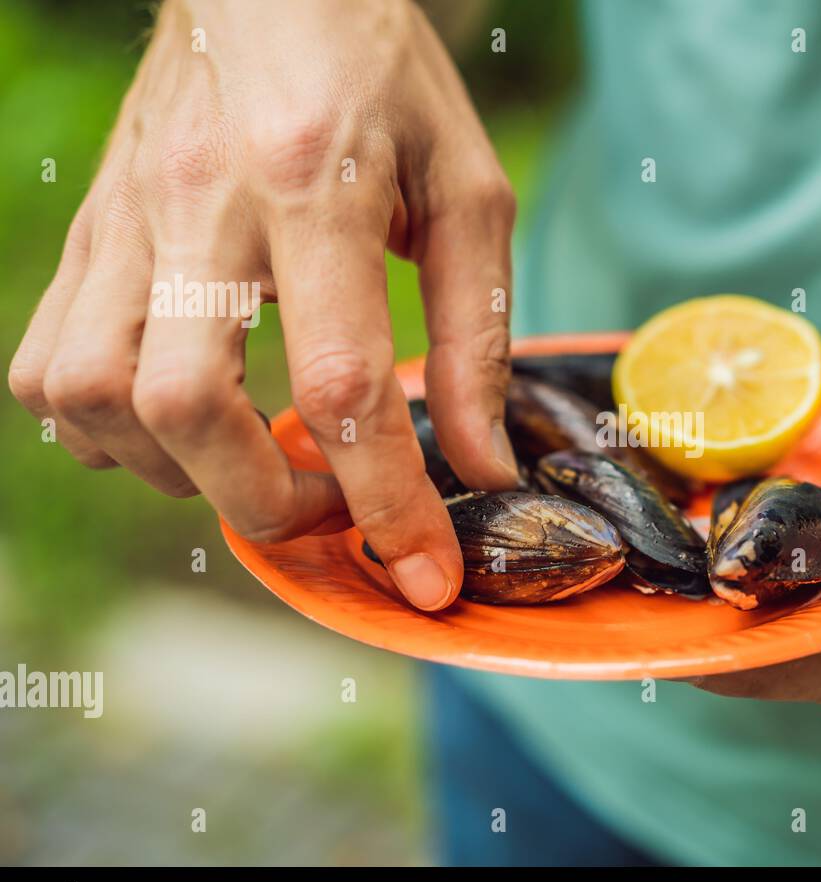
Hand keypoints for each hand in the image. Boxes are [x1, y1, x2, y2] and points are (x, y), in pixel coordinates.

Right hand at [7, 0, 518, 609]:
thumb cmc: (388, 78)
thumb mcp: (470, 194)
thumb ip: (477, 340)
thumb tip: (482, 470)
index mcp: (318, 184)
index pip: (339, 381)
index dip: (386, 502)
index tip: (424, 573)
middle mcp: (201, 203)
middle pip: (185, 408)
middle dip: (263, 501)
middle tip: (329, 501)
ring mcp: (126, 217)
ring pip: (91, 397)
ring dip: (178, 471)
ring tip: (257, 457)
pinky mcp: (90, 229)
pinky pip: (47, 364)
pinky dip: (107, 429)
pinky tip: (182, 418)